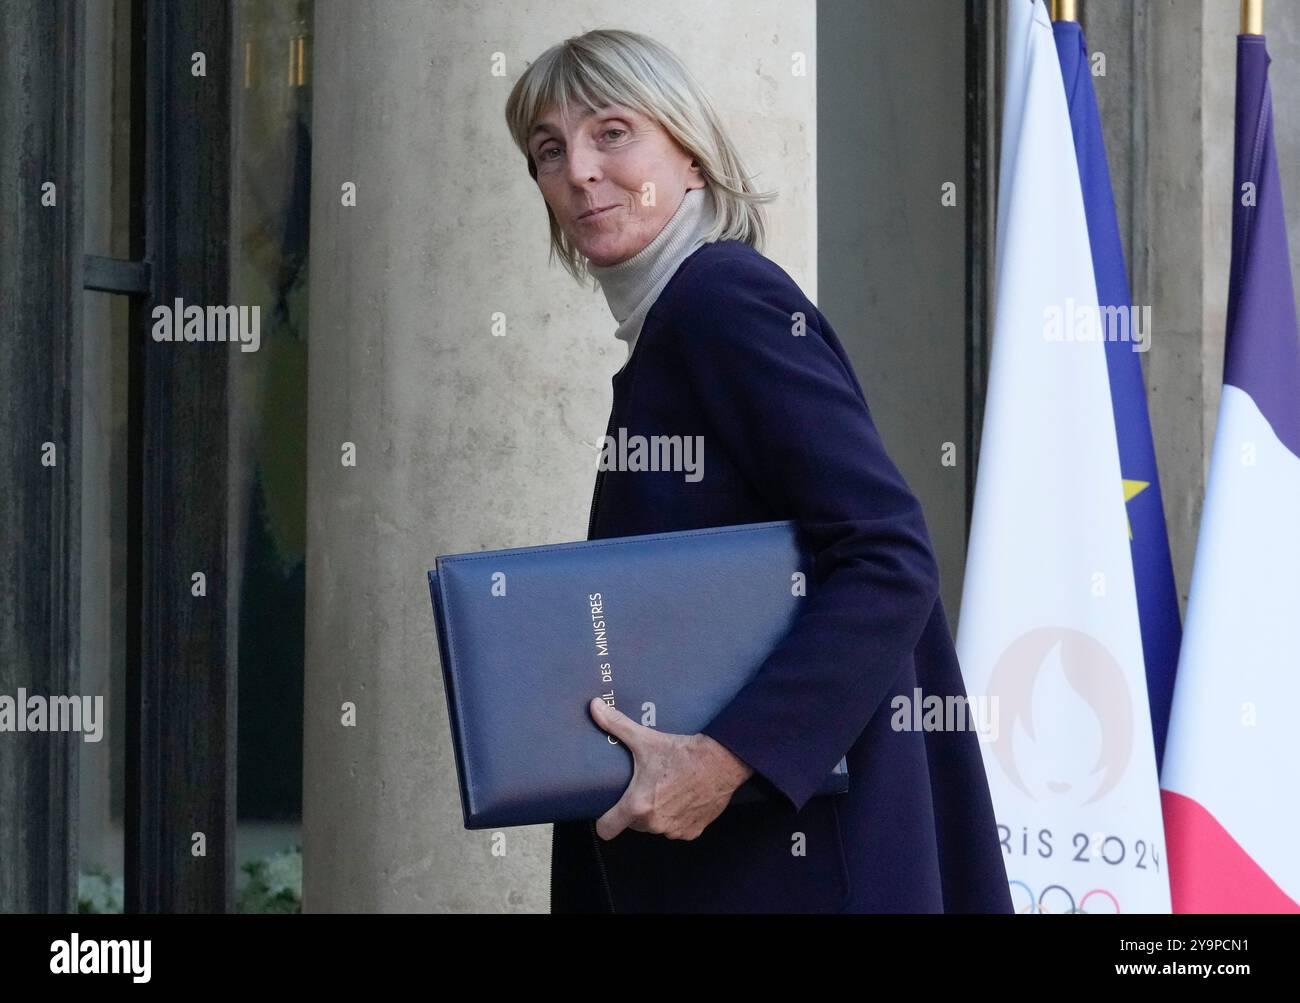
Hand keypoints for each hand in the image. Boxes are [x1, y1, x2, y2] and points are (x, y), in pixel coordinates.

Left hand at [588, 697, 754, 841]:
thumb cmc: (682, 753)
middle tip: (643, 788)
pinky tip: (682, 799)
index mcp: (638, 806)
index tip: (608, 811)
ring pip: (655, 827)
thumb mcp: (646, 739)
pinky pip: (677, 829)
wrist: (721, 761)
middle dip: (635, 810)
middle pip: (633, 825)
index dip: (604, 821)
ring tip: (664, 791)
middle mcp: (655, 824)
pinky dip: (677, 818)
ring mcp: (675, 830)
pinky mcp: (692, 831)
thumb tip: (595, 707)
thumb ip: (617, 725)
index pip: (607, 829)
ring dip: (657, 815)